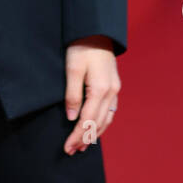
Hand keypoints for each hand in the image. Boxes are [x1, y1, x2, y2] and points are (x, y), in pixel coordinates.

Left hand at [63, 36, 119, 154]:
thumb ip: (72, 94)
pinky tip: (95, 128)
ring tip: (82, 145)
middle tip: (71, 151)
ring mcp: (115, 90)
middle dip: (84, 139)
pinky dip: (102, 123)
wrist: (97, 31)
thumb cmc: (82, 47)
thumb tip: (72, 118)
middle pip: (98, 123)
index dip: (77, 136)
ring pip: (107, 119)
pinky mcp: (114, 87)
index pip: (87, 120)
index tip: (67, 147)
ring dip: (94, 134)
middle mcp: (111, 92)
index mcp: (100, 89)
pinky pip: (110, 111)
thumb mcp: (72, 68)